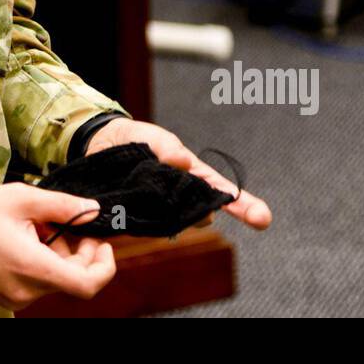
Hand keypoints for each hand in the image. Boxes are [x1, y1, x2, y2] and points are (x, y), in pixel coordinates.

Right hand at [0, 182, 116, 311]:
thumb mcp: (22, 198)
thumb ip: (63, 207)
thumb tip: (93, 212)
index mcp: (31, 268)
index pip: (87, 284)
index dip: (104, 265)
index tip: (102, 241)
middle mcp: (26, 291)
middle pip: (72, 278)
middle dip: (79, 250)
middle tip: (69, 221)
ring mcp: (15, 296)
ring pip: (55, 278)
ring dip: (59, 253)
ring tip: (41, 225)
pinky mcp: (6, 295)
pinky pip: (38, 281)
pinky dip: (43, 260)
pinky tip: (29, 237)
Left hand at [84, 117, 271, 230]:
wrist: (100, 144)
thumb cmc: (136, 139)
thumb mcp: (154, 137)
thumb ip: (168, 148)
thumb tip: (182, 163)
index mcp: (193, 176)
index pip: (223, 192)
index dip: (245, 206)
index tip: (264, 219)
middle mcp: (180, 198)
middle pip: (200, 215)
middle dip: (196, 209)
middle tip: (173, 189)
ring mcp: (159, 211)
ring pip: (174, 223)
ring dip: (167, 212)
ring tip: (146, 188)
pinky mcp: (136, 219)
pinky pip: (146, 226)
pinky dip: (142, 218)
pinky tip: (131, 207)